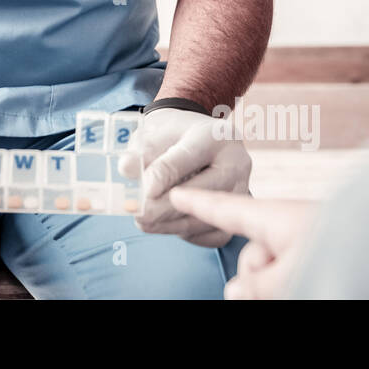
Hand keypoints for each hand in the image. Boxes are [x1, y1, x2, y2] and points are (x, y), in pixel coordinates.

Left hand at [117, 107, 251, 246]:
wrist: (197, 139)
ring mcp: (242, 188)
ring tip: (145, 222)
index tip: (144, 192)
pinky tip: (168, 225)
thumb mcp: (155, 134)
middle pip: (204, 191)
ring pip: (209, 217)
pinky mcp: (239, 212)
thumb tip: (126, 168)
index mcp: (214, 135)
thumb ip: (140, 151)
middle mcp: (235, 161)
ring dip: (172, 225)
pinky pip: (216, 234)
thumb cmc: (173, 136)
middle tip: (139, 215)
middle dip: (167, 208)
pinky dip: (189, 234)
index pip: (187, 158)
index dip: (164, 176)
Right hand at [168, 188, 315, 298]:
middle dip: (258, 274)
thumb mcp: (292, 273)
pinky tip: (305, 278)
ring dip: (278, 279)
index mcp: (272, 216)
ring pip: (270, 262)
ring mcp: (300, 232)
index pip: (223, 209)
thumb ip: (256, 285)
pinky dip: (290, 274)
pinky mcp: (315, 242)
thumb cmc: (343, 252)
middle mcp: (283, 221)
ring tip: (300, 282)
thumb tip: (233, 293)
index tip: (175, 193)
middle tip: (283, 286)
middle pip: (250, 252)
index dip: (196, 203)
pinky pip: (287, 260)